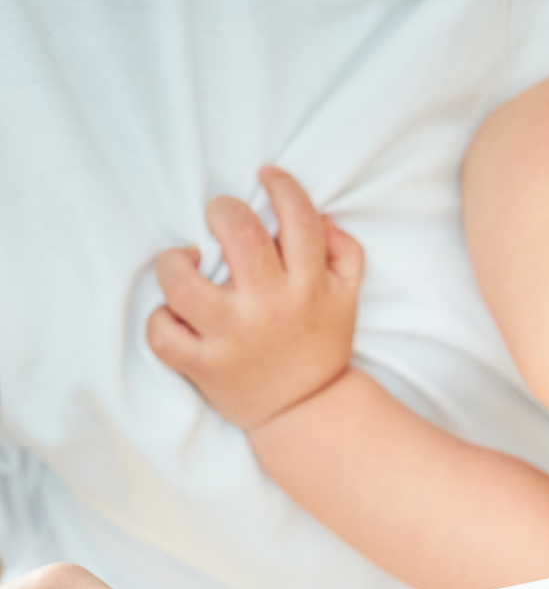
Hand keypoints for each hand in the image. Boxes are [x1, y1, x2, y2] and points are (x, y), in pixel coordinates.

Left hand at [146, 165, 364, 429]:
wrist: (308, 411)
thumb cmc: (321, 344)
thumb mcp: (347, 298)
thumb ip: (345, 252)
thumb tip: (322, 216)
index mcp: (309, 287)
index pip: (298, 217)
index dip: (280, 185)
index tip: (266, 177)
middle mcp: (270, 308)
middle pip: (237, 233)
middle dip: (222, 211)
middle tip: (221, 219)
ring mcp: (233, 338)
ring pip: (182, 284)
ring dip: (174, 263)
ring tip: (185, 263)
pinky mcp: (204, 367)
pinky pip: (162, 335)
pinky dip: (160, 320)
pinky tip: (176, 314)